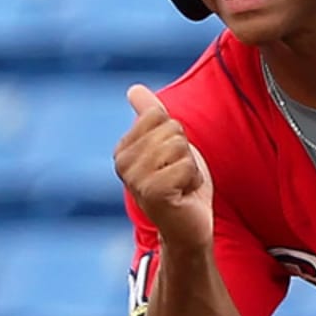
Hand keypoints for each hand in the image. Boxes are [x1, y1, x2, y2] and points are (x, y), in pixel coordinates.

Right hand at [115, 84, 213, 248]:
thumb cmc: (179, 186)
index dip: (175, 136)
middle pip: (171, 128)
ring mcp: (135, 178)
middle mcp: (122, 162)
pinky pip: (186, 165)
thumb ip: (150, 116)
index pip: (158, 114)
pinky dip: (193, 180)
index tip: (170, 161)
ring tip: (180, 186)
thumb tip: (133, 89)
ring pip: (179, 145)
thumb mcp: (167, 144)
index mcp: (123, 148)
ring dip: (190, 167)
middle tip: (178, 177)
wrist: (188, 227)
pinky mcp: (152, 192)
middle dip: (185, 153)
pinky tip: (183, 196)